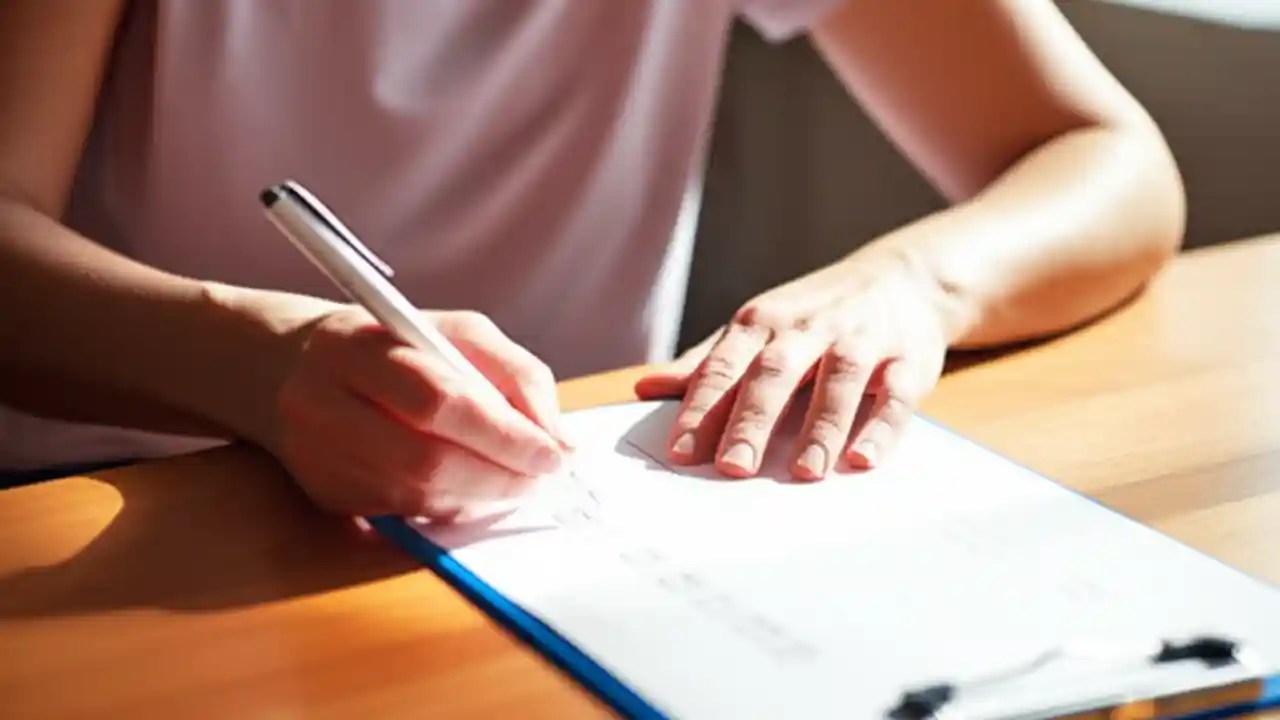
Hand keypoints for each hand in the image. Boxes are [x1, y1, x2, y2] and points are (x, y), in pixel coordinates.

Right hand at [272, 308, 566, 519]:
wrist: (288, 368)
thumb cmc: (392, 344)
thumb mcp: (457, 332)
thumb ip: (514, 374)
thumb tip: (558, 439)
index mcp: (357, 347)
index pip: (439, 400)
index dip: (504, 435)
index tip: (553, 453)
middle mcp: (323, 403)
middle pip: (426, 460)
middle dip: (501, 476)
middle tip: (544, 476)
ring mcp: (318, 456)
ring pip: (417, 496)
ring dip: (483, 498)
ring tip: (520, 483)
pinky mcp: (326, 494)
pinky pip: (404, 513)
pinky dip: (454, 507)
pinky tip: (476, 490)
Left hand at [637, 247, 951, 479]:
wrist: (902, 277)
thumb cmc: (814, 314)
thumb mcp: (758, 327)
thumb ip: (706, 363)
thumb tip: (647, 389)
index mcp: (762, 322)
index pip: (725, 368)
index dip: (702, 409)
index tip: (681, 452)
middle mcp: (808, 329)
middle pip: (775, 374)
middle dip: (752, 420)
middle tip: (732, 468)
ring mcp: (860, 342)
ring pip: (839, 383)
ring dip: (821, 427)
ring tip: (804, 473)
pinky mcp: (908, 360)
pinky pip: (896, 395)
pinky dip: (881, 427)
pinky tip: (863, 459)